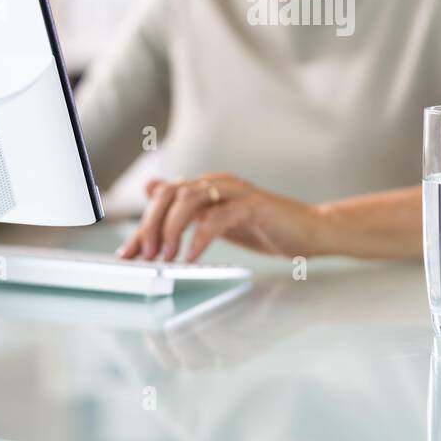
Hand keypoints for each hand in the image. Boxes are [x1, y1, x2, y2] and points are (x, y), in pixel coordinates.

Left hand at [115, 173, 328, 262]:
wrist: (312, 231)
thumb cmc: (268, 228)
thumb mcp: (219, 221)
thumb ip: (188, 209)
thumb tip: (150, 189)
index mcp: (208, 187)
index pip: (162, 196)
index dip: (142, 224)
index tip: (128, 254)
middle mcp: (218, 184)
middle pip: (170, 193)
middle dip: (150, 225)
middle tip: (144, 256)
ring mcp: (237, 192)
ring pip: (189, 198)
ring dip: (171, 229)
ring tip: (165, 256)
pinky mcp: (255, 205)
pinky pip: (220, 216)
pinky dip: (201, 236)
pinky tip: (192, 256)